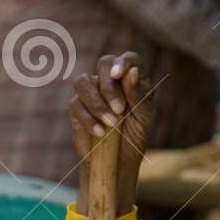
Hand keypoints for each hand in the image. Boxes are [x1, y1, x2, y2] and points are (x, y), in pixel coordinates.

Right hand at [71, 52, 154, 216]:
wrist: (119, 161)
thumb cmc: (135, 136)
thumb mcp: (144, 118)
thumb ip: (139, 95)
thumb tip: (131, 72)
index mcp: (132, 79)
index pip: (129, 58)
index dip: (123, 62)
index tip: (119, 74)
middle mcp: (111, 81)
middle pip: (104, 63)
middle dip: (109, 85)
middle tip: (120, 109)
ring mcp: (92, 92)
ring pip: (83, 81)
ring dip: (97, 102)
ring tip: (111, 123)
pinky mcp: (77, 109)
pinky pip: (76, 104)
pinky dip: (88, 118)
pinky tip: (100, 132)